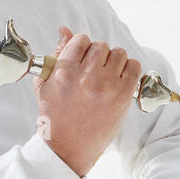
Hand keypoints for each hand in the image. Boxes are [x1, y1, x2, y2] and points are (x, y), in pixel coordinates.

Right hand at [33, 26, 140, 177]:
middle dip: (98, 55)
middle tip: (94, 71)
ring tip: (108, 76)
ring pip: (119, 53)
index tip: (83, 59)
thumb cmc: (54, 117)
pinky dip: (130, 69)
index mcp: (64, 71)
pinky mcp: (122, 96)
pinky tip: (120, 80)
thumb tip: (65, 30)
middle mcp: (85, 76)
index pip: (80, 40)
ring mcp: (106, 86)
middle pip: (101, 46)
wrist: (68, 148)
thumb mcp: (44, 84)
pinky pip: (134, 67)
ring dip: (114, 61)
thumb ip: (54, 54)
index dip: (83, 47)